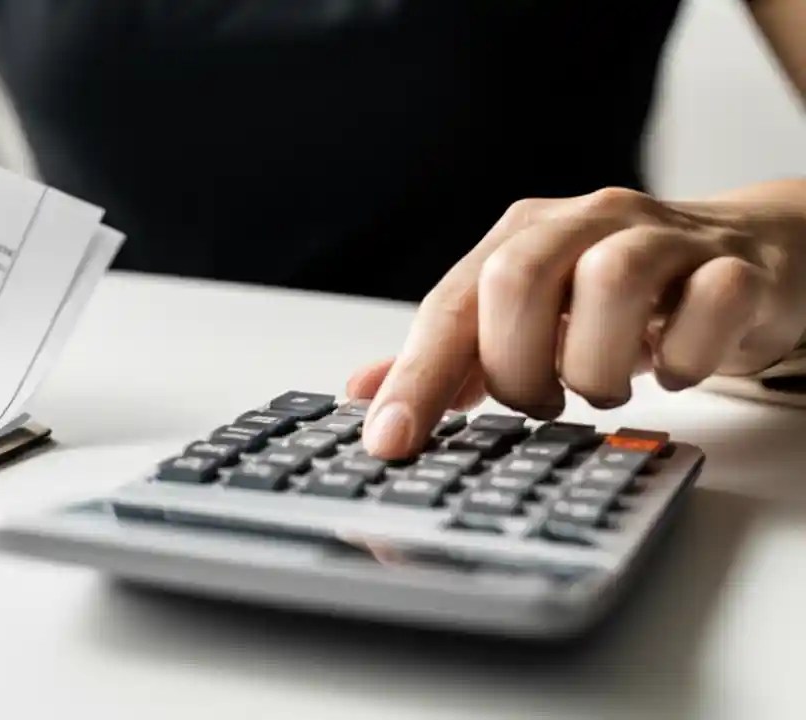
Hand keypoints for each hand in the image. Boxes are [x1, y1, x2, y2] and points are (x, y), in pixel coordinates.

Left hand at [351, 186, 805, 457]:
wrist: (750, 254)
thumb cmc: (623, 295)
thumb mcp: (529, 320)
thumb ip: (452, 356)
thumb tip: (364, 393)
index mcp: (524, 236)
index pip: (451, 306)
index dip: (417, 377)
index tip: (391, 440)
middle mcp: (587, 223)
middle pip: (518, 280)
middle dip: (516, 365)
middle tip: (538, 404)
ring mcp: (667, 238)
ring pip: (612, 282)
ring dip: (598, 363)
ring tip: (602, 387)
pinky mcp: (738, 266)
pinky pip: (712, 300)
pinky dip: (687, 355)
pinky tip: (674, 369)